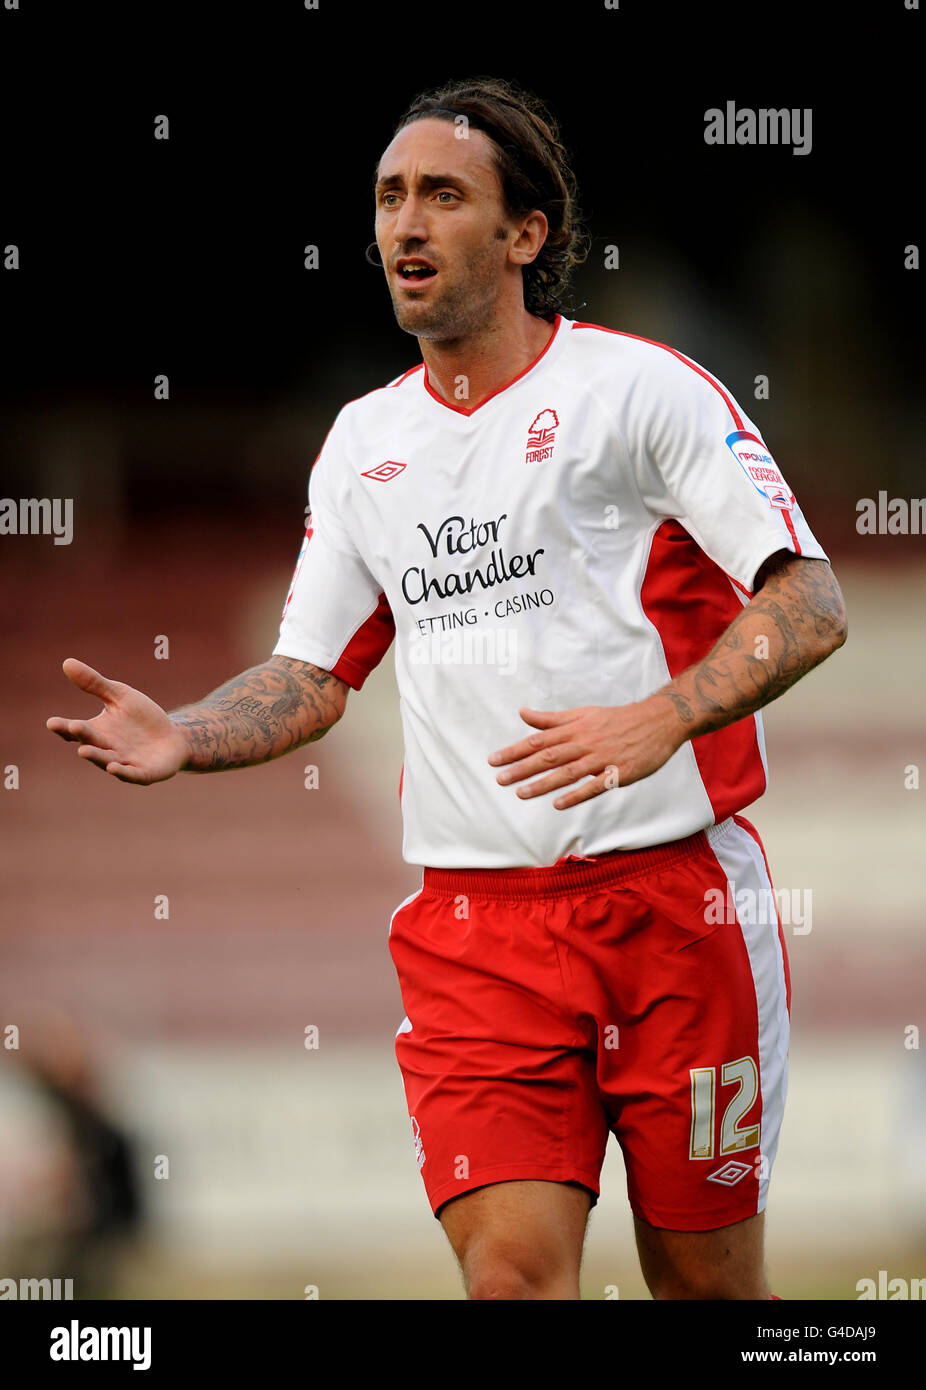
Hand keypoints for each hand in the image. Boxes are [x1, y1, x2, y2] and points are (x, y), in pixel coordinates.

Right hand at [46, 658, 190, 784]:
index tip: (52, 722)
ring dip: (96, 757)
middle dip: (82, 736)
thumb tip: (67, 663)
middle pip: (91, 743)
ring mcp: (124, 763)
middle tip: (72, 726)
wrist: (173, 738)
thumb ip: (95, 684)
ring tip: (83, 751)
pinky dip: (122, 772)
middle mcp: (107, 750)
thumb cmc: (142, 717)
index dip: (63, 728)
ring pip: (107, 761)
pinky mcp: (144, 773)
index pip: (75, 731)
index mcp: (97, 732)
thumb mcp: (120, 696)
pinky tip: (113, 768)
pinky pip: (131, 774)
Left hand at [487, 697, 683, 808]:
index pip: (538, 739)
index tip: (494, 760)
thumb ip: (551, 719)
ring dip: (543, 784)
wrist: (658, 721)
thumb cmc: (617, 719)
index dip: (514, 750)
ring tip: (521, 794)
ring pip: (567, 772)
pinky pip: (594, 786)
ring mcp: (601, 758)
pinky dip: (576, 795)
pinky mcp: (618, 772)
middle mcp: (584, 742)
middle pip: (548, 756)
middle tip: (499, 779)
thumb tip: (522, 713)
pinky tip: (558, 804)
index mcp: (574, 728)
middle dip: (521, 768)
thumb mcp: (583, 714)